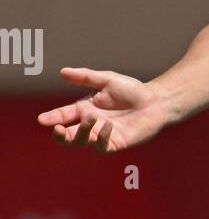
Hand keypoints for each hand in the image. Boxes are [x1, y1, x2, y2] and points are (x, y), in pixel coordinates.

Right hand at [36, 67, 167, 152]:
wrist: (155, 101)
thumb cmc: (132, 90)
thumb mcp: (107, 80)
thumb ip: (85, 77)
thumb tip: (62, 72)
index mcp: (85, 108)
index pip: (64, 115)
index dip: (52, 118)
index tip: (42, 119)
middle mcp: (91, 123)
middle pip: (68, 136)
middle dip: (61, 135)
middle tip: (59, 129)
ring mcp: (102, 135)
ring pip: (83, 142)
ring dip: (83, 132)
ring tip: (92, 118)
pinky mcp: (115, 143)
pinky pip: (102, 146)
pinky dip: (102, 136)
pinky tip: (108, 125)